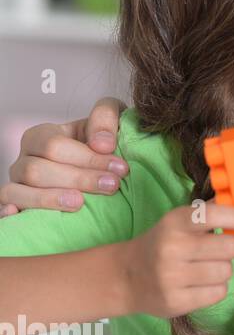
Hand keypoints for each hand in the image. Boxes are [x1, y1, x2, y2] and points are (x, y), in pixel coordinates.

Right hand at [0, 97, 127, 215]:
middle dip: (78, 179)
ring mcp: (17, 183)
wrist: (101, 166)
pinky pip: (5, 206)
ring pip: (18, 191)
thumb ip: (105, 119)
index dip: (88, 158)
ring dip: (49, 199)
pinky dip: (9, 212)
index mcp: (41, 136)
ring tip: (79, 203)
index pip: (55, 146)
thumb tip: (103, 145)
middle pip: (37, 170)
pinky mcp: (16, 203)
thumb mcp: (108, 121)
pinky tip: (18, 214)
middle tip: (111, 186)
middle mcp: (24, 159)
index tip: (120, 168)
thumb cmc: (101, 143)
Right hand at [120, 203, 233, 317]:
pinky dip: (216, 288)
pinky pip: (218, 293)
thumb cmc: (163, 245)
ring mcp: (171, 277)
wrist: (125, 277)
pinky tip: (201, 284)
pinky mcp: (175, 302)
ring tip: (207, 267)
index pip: (215, 215)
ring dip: (224, 270)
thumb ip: (210, 216)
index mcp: (175, 223)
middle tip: (228, 249)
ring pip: (226, 272)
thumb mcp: (178, 223)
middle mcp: (171, 248)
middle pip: (230, 248)